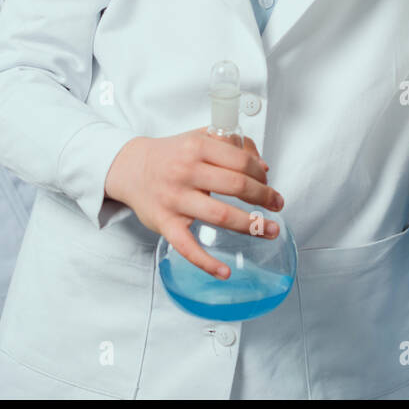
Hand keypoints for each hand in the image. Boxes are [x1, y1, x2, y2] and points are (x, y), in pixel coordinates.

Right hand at [104, 128, 283, 279]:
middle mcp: (185, 172)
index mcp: (197, 147)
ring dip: (251, 225)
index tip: (268, 181)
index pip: (240, 161)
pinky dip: (207, 263)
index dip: (261, 173)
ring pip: (220, 216)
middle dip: (264, 196)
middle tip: (277, 204)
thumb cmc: (170, 155)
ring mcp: (175, 200)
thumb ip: (232, 145)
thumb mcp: (199, 137)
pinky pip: (188, 247)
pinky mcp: (165, 223)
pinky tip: (225, 271)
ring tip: (270, 230)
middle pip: (236, 186)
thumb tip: (262, 167)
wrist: (130, 168)